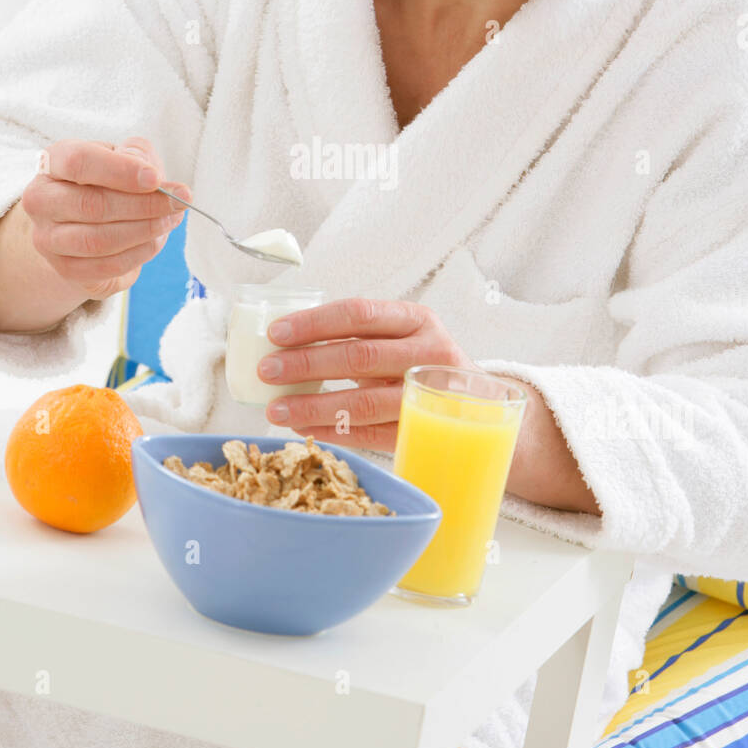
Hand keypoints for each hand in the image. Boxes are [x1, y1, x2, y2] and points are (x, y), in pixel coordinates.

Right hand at [20, 135, 191, 299]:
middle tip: (177, 203)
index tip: (155, 178)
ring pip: (99, 240)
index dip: (119, 170)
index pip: (79, 161)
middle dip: (143, 205)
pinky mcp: (65, 268)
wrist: (85, 221)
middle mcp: (40, 200)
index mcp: (52, 162)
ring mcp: (48, 238)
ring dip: (144, 231)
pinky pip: (106, 266)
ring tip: (170, 220)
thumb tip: (151, 175)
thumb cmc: (108, 181)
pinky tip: (156, 239)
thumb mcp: (123, 155)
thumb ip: (137, 155)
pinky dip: (139, 253)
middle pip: (91, 205)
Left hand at [258, 297, 474, 450]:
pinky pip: (371, 433)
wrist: (480, 409)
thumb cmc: (423, 366)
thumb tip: (285, 342)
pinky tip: (304, 428)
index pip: (359, 313)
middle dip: (306, 364)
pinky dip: (333, 431)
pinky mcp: (424, 432)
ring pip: (365, 402)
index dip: (314, 322)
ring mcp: (430, 396)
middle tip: (267, 371)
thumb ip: (359, 336)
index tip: (276, 333)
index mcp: (416, 319)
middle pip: (360, 356)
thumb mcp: (403, 338)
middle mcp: (428, 352)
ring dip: (314, 406)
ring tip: (277, 409)